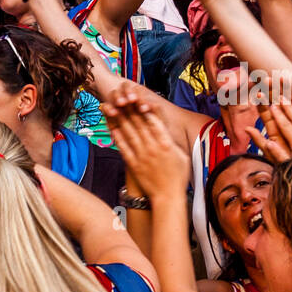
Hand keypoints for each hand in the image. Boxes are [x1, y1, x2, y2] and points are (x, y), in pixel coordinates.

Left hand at [101, 85, 190, 199]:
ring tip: (109, 106)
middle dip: (127, 107)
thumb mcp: (182, 155)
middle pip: (138, 123)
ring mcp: (141, 155)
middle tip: (118, 95)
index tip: (136, 96)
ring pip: (128, 132)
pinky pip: (123, 147)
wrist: (168, 197)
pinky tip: (110, 126)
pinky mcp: (133, 164)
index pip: (153, 120)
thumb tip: (166, 130)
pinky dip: (116, 136)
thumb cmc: (178, 177)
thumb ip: (172, 141)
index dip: (143, 106)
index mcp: (166, 143)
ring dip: (117, 118)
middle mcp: (152, 147)